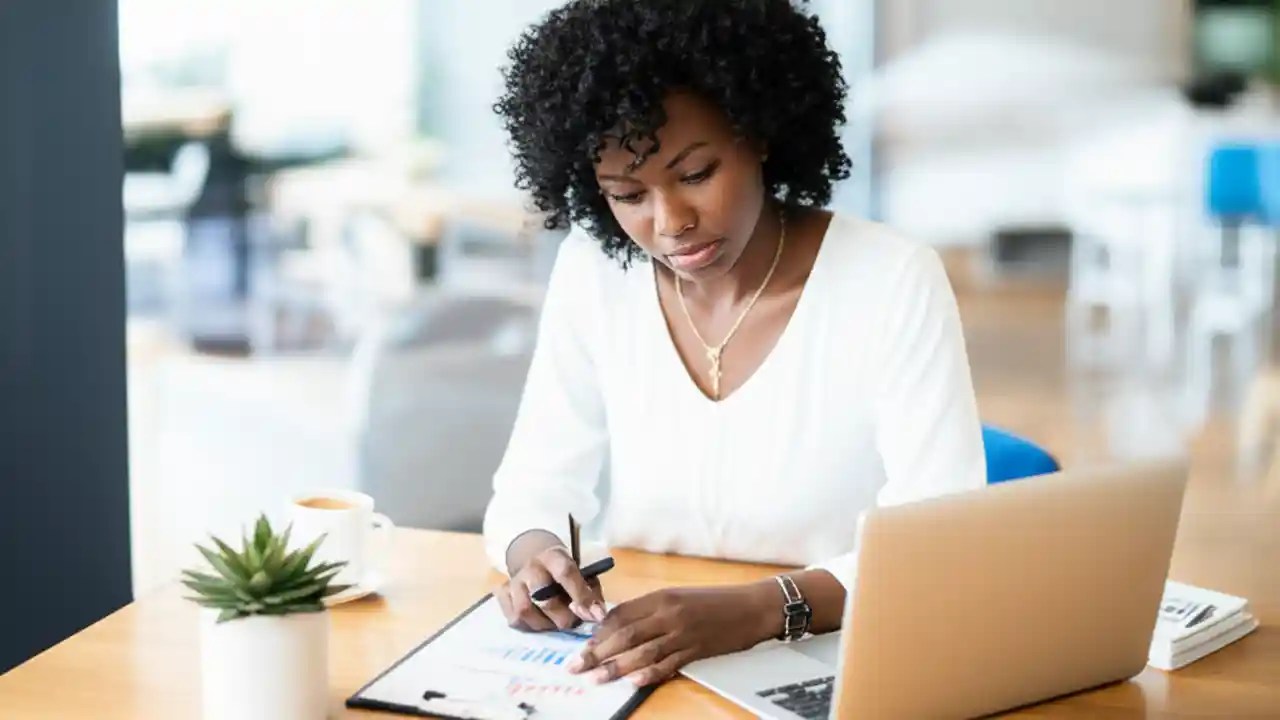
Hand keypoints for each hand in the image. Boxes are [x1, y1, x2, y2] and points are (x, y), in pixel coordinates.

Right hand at [496, 538, 606, 631]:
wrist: (533, 559)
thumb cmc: (563, 571)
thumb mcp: (581, 572)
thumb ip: (591, 592)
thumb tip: (597, 615)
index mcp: (553, 557)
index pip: (566, 573)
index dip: (581, 596)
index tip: (596, 615)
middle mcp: (530, 568)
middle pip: (543, 598)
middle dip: (563, 617)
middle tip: (573, 623)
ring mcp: (514, 582)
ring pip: (525, 611)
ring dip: (544, 624)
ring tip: (555, 623)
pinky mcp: (503, 595)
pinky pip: (514, 619)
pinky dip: (530, 626)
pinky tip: (540, 622)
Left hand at [568, 585, 774, 686]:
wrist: (752, 606)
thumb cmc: (714, 601)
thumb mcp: (678, 597)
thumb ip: (650, 610)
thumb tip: (619, 627)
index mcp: (661, 597)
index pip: (621, 614)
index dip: (599, 632)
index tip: (582, 645)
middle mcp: (669, 614)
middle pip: (625, 634)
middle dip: (597, 652)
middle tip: (576, 666)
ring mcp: (683, 633)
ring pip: (642, 652)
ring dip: (615, 667)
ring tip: (594, 678)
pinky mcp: (697, 650)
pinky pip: (669, 664)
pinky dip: (650, 673)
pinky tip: (633, 681)